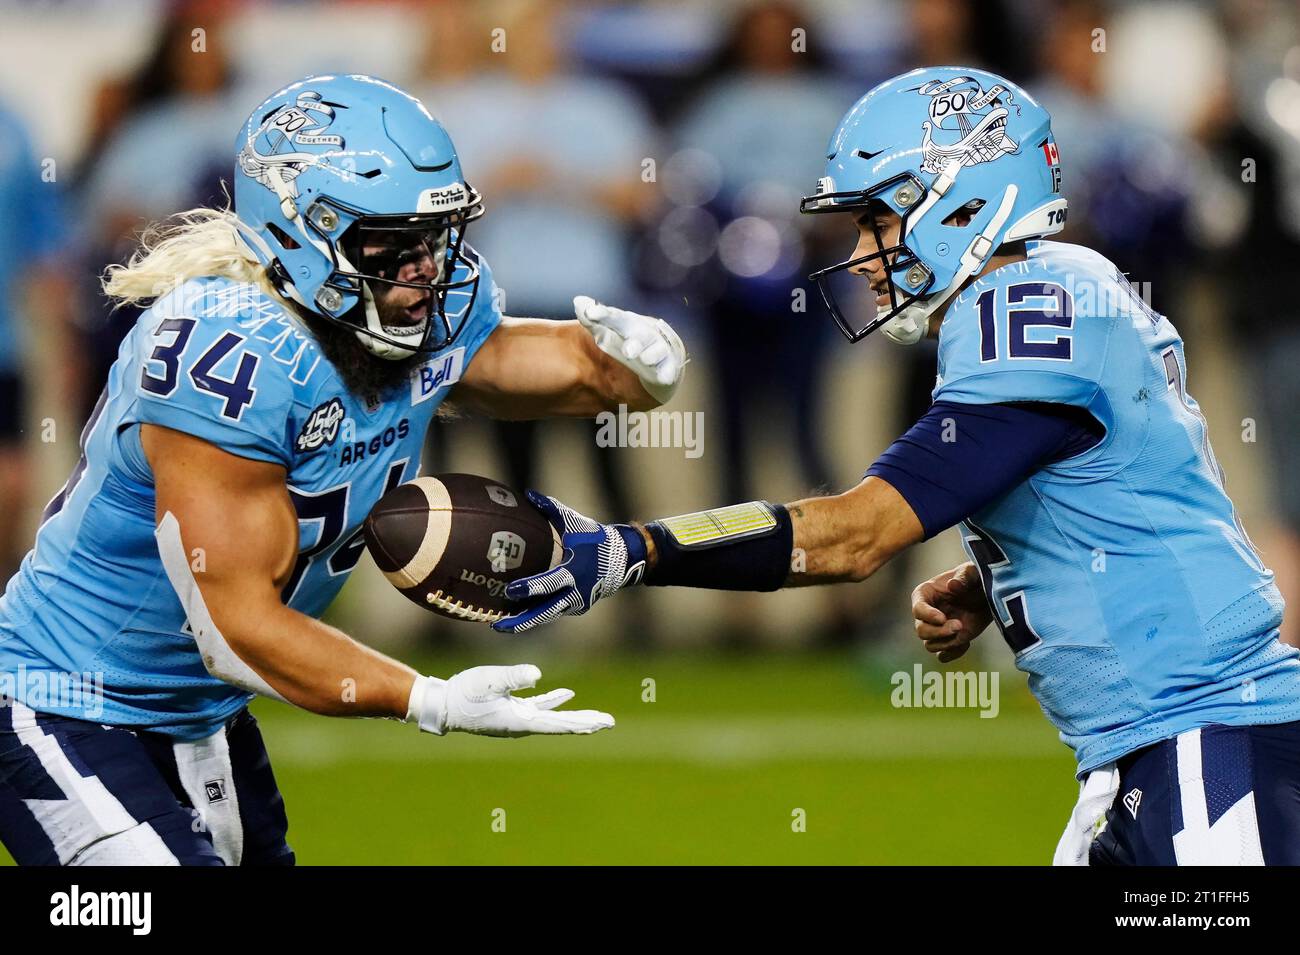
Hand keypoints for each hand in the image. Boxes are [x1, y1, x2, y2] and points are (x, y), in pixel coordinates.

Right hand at [409, 665, 614, 736]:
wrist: (443, 704)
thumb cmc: (464, 692)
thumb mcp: (488, 680)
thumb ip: (513, 677)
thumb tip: (537, 675)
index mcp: (519, 721)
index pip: (558, 723)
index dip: (581, 722)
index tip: (602, 724)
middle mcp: (522, 724)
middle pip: (561, 724)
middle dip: (585, 722)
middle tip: (609, 722)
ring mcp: (517, 719)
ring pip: (553, 717)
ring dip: (574, 715)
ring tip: (595, 717)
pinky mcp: (511, 711)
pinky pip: (539, 708)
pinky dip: (554, 702)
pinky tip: (567, 694)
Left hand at [490, 491, 646, 633]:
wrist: (623, 560)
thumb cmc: (594, 538)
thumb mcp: (574, 522)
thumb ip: (551, 508)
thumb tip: (528, 493)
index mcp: (575, 571)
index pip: (549, 583)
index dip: (530, 588)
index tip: (509, 590)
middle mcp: (576, 592)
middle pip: (545, 612)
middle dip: (521, 621)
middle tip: (497, 625)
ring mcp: (577, 603)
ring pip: (547, 616)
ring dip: (524, 623)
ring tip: (500, 626)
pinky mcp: (577, 607)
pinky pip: (553, 612)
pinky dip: (535, 615)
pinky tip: (515, 618)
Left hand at [574, 295, 685, 402]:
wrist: (661, 351)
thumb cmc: (628, 337)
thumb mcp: (607, 329)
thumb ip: (591, 318)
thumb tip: (577, 301)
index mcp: (627, 323)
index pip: (615, 317)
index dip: (603, 315)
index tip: (590, 313)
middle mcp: (644, 334)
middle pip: (640, 335)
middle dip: (634, 342)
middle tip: (627, 351)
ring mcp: (658, 349)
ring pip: (657, 350)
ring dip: (652, 355)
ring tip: (645, 359)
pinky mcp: (668, 365)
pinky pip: (669, 368)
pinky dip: (667, 372)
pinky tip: (664, 377)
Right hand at [911, 562, 992, 661]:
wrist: (988, 593)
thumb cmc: (976, 578)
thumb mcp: (972, 573)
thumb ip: (963, 576)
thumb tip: (952, 585)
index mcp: (925, 594)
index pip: (917, 609)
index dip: (928, 615)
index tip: (942, 618)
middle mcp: (927, 613)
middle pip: (921, 630)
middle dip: (939, 632)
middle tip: (959, 626)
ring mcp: (937, 629)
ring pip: (930, 645)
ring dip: (947, 643)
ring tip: (964, 632)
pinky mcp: (948, 641)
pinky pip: (943, 656)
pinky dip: (953, 653)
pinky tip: (967, 643)